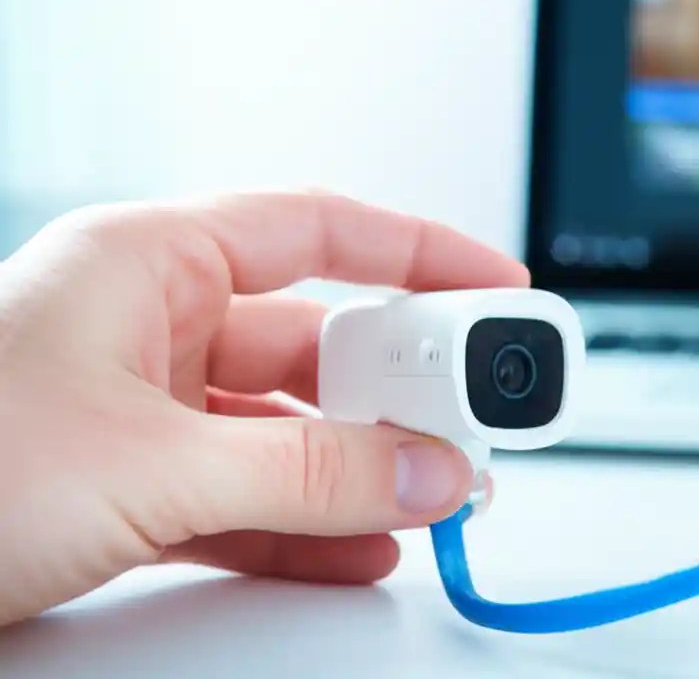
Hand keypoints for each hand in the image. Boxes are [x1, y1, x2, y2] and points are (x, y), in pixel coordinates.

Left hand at [0, 191, 528, 625]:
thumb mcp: (156, 465)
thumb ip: (313, 473)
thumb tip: (429, 472)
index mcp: (150, 263)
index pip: (320, 231)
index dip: (420, 252)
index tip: (493, 283)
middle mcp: (149, 324)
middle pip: (316, 340)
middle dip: (398, 389)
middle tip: (469, 424)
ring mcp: (140, 408)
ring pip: (286, 427)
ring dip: (360, 469)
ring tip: (430, 500)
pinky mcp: (128, 483)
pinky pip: (248, 491)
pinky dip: (307, 521)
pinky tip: (361, 544)